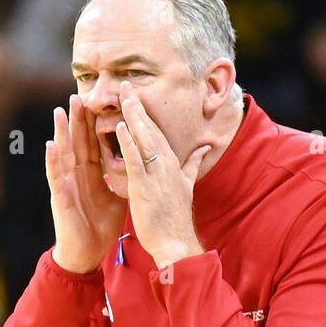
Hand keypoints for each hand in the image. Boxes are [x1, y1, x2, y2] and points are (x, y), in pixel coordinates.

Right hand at [46, 94, 125, 272]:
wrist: (88, 253)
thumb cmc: (100, 226)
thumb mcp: (118, 196)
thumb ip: (125, 178)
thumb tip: (142, 164)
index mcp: (92, 173)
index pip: (94, 142)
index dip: (96, 122)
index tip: (100, 99)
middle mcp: (77, 175)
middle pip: (78, 141)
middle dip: (78, 119)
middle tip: (78, 94)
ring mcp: (67, 185)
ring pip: (63, 153)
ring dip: (61, 132)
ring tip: (60, 110)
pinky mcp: (60, 198)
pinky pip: (55, 177)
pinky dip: (52, 161)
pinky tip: (50, 145)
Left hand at [115, 83, 209, 268]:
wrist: (176, 242)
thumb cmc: (176, 218)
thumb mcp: (187, 185)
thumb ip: (194, 164)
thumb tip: (205, 147)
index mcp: (172, 164)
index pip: (157, 132)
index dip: (146, 112)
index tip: (135, 94)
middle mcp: (166, 165)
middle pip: (150, 129)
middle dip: (137, 106)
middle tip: (125, 83)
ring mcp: (156, 175)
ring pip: (143, 140)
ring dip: (133, 117)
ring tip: (122, 96)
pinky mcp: (145, 187)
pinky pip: (136, 161)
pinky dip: (129, 144)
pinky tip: (121, 128)